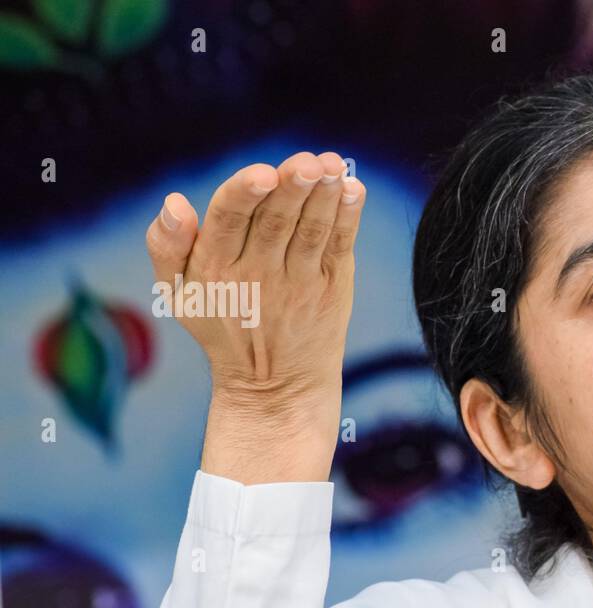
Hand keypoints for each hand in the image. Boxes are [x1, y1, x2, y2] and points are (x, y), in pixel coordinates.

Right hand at [143, 151, 367, 481]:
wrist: (275, 387)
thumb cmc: (223, 326)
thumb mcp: (179, 293)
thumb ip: (167, 245)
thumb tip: (174, 202)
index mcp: (217, 266)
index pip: (229, 220)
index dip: (246, 194)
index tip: (264, 173)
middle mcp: (259, 273)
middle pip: (277, 221)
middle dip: (294, 188)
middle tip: (310, 163)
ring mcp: (299, 282)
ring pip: (312, 231)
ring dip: (326, 196)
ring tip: (335, 166)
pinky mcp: (332, 287)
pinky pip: (340, 246)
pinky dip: (349, 217)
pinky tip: (354, 189)